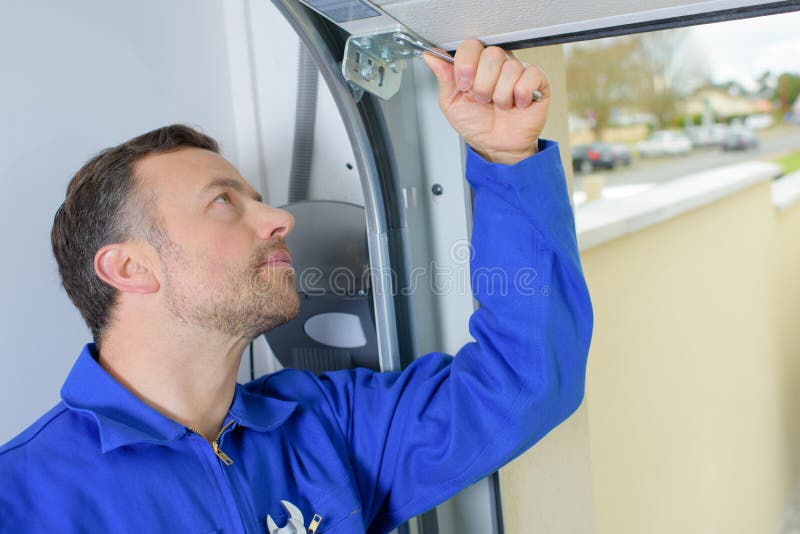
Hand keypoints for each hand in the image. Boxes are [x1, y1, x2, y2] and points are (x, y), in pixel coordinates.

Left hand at [423, 39, 549, 164]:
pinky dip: (520, 95)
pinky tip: (517, 104)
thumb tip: (431, 56)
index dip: (466, 65)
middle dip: (483, 85)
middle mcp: (498, 64)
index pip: (471, 46)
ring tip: (500, 106)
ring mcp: (519, 71)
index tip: (464, 86)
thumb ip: (444, 77)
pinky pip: (530, 76)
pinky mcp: (538, 82)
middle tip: (483, 100)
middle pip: (492, 55)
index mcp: (477, 64)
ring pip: (510, 69)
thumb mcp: (452, 103)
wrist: (495, 147)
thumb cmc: (476, 124)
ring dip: (501, 96)